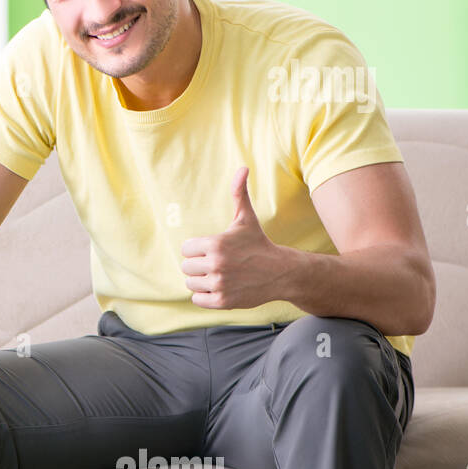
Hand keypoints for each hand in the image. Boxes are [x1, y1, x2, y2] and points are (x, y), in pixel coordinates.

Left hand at [180, 166, 288, 309]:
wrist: (281, 272)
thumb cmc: (258, 243)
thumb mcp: (246, 218)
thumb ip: (239, 193)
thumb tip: (243, 167)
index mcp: (216, 244)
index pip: (186, 249)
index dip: (197, 248)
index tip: (213, 249)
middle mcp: (216, 265)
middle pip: (186, 267)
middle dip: (198, 265)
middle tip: (216, 263)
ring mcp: (219, 284)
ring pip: (191, 283)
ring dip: (201, 280)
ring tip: (220, 275)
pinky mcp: (222, 301)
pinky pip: (197, 299)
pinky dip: (205, 295)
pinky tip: (220, 287)